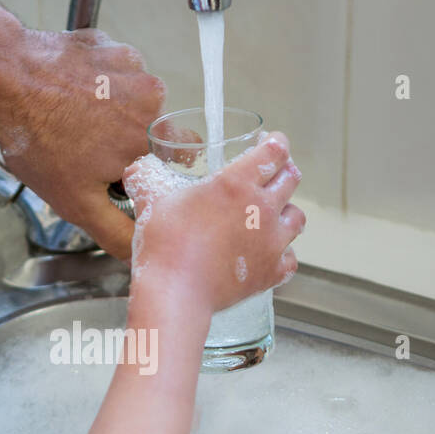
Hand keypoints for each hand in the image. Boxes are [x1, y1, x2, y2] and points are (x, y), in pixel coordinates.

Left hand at [0, 28, 164, 259]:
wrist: (4, 79)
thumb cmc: (38, 140)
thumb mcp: (77, 202)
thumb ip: (117, 231)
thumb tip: (140, 252)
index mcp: (153, 138)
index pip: (183, 156)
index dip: (153, 168)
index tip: (126, 170)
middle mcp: (153, 98)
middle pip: (156, 128)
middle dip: (129, 140)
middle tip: (91, 146)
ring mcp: (132, 65)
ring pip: (135, 100)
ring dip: (112, 112)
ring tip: (75, 120)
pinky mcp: (111, 45)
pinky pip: (116, 72)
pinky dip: (98, 84)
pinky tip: (70, 94)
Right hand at [124, 132, 303, 313]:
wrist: (176, 291)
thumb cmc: (164, 243)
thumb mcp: (150, 198)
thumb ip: (146, 176)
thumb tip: (137, 168)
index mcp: (237, 182)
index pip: (275, 151)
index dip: (276, 142)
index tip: (271, 142)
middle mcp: (262, 208)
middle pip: (291, 179)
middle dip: (284, 172)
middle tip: (272, 175)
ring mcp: (272, 242)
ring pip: (297, 217)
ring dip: (287, 212)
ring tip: (272, 216)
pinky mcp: (271, 272)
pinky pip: (291, 259)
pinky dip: (284, 255)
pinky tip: (270, 254)